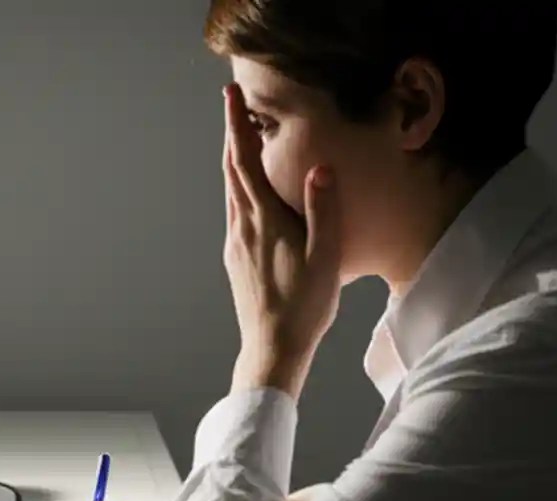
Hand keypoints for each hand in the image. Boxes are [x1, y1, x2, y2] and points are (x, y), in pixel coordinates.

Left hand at [222, 83, 342, 400]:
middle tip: (232, 105)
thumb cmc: (304, 305)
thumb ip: (323, 209)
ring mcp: (235, 243)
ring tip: (239, 139)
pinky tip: (247, 192)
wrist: (272, 347)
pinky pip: (235, 212)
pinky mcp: (237, 258)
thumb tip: (320, 167)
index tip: (230, 97)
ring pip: (230, 191)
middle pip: (231, 170)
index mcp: (263, 220)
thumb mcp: (325, 256)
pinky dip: (238, 188)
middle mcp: (242, 226)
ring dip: (233, 161)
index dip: (237, 126)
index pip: (244, 161)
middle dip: (232, 135)